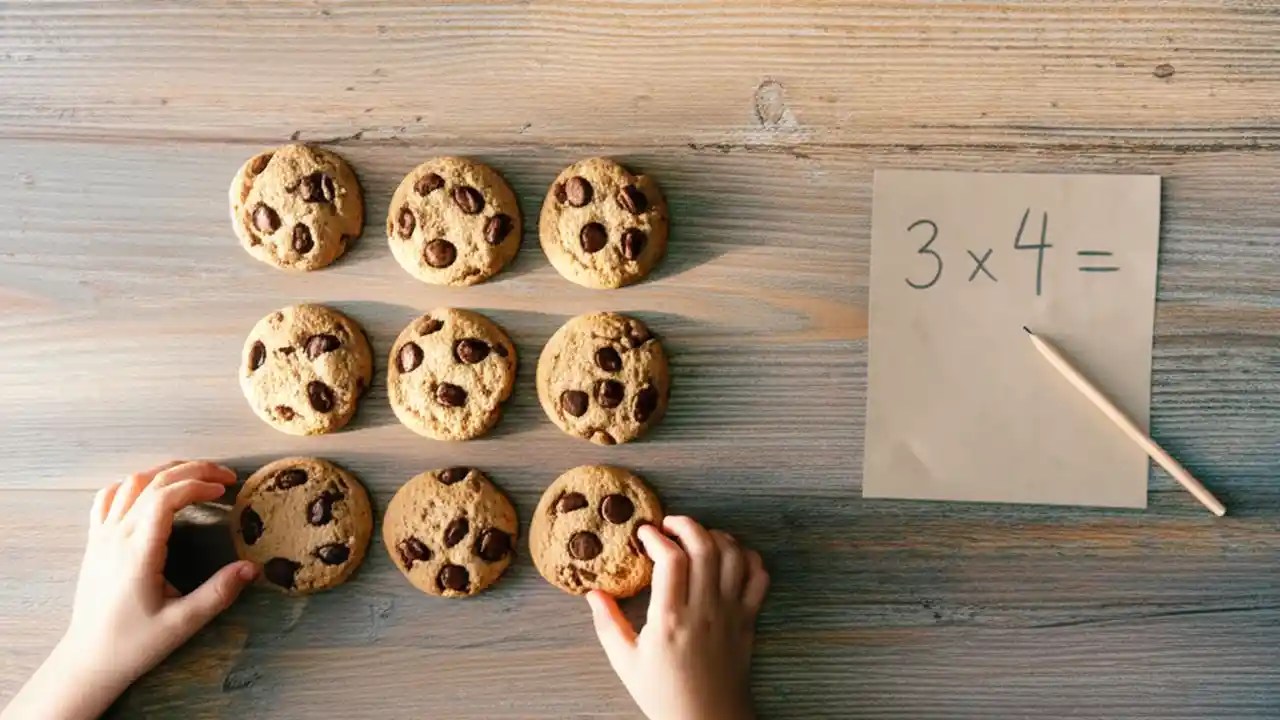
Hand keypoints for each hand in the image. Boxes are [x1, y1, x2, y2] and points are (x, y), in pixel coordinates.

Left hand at [2, 461, 257, 719]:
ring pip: (130, 483)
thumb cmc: (134, 643)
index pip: (165, 497)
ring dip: (166, 472)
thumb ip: (218, 593)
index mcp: (137, 552)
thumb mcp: (182, 623)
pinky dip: (134, 484)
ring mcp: (101, 536)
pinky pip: (107, 497)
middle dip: (192, 470)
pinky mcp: (94, 542)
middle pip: (152, 482)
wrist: (89, 659)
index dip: (198, 484)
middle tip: (225, 477)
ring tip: (196, 478)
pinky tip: (152, 491)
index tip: (225, 491)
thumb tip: (252, 568)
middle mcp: (116, 536)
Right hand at [588, 516, 769, 719]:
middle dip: (686, 524)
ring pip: (734, 555)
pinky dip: (748, 557)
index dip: (656, 536)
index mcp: (671, 619)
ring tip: (696, 537)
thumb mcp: (625, 661)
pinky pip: (759, 576)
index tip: (643, 533)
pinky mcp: (748, 619)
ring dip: (716, 536)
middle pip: (705, 546)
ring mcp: (731, 613)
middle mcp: (704, 610)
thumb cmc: (664, 694)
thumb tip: (592, 593)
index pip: (670, 559)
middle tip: (669, 525)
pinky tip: (729, 556)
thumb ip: (608, 623)